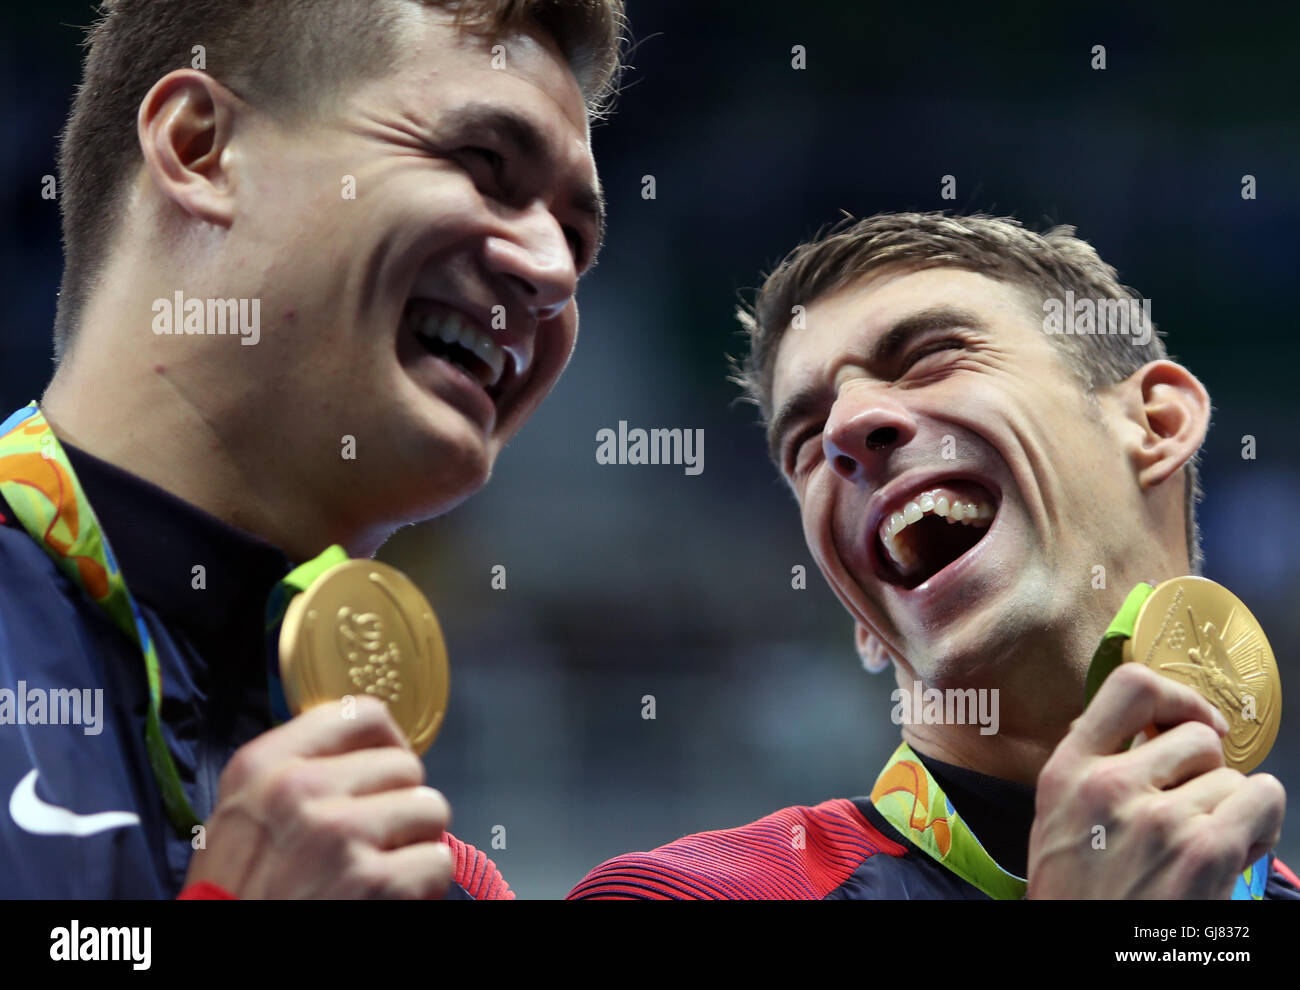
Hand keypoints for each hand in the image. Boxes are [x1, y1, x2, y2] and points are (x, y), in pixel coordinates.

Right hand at [185, 696, 452, 897]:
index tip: (384, 772)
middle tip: (373, 840)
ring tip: (379, 868)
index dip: (388, 743)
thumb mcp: (246, 811)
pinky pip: (438, 860)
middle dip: (400, 804)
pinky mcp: (374, 881)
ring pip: (430, 808)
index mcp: (265, 765)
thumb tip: (368, 751)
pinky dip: (424, 885)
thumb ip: (298, 771)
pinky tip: (387, 896)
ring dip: (415, 843)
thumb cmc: (239, 892)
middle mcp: (300, 790)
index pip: (362, 714)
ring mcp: (340, 834)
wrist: (232, 955)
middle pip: (405, 766)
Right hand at [1027, 663, 1284, 898]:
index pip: (1129, 688)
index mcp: (1066, 773)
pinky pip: (1262, 798)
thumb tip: (1143, 731)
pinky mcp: (1205, 851)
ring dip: (1230, 807)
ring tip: (1206, 844)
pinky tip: (1237, 850)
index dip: (1174, 696)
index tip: (1186, 721)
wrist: (1085, 963)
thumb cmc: (1075, 898)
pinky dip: (1261, 822)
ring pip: (1232, 776)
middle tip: (1191, 807)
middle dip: (1204, 771)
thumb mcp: (1057, 820)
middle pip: (1194, 736)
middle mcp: (1110, 786)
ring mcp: (1159, 818)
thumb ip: (1090, 769)